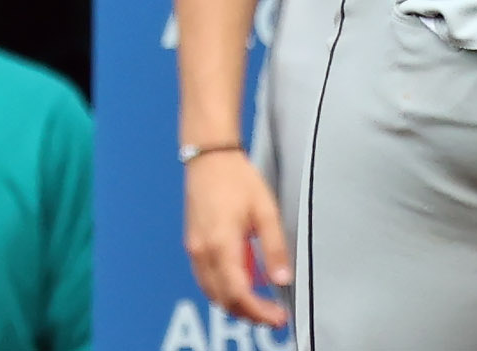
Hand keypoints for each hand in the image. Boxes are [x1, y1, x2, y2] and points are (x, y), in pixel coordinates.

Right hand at [182, 148, 290, 327]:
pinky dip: (225, 289)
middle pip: (223, 299)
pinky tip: (245, 284)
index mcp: (221, 245)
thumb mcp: (265, 211)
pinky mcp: (193, 246)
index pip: (238, 293)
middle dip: (248, 313)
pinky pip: (207, 279)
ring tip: (262, 305)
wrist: (210, 160)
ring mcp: (194, 251)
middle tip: (274, 315)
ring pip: (212, 293)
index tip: (277, 317)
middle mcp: (203, 253)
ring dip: (236, 304)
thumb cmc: (238, 180)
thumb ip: (274, 248)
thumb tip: (282, 278)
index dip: (258, 311)